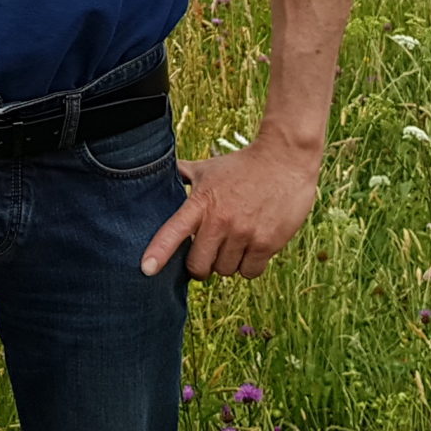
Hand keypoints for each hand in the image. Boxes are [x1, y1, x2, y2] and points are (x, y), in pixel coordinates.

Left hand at [139, 138, 322, 280]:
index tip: (146, 269)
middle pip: (198, 266)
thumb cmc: (242, 166)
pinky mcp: (266, 243)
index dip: (158, 253)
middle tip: (209, 252)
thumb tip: (157, 171)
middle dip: (201, 265)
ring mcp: (244, 233)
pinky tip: (252, 247)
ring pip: (225, 271)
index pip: (173, 232)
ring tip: (235, 241)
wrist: (284, 159)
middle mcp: (220, 220)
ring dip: (228, 262)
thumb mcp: (208, 168)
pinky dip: (249, 266)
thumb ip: (183, 175)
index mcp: (201, 203)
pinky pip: (249, 272)